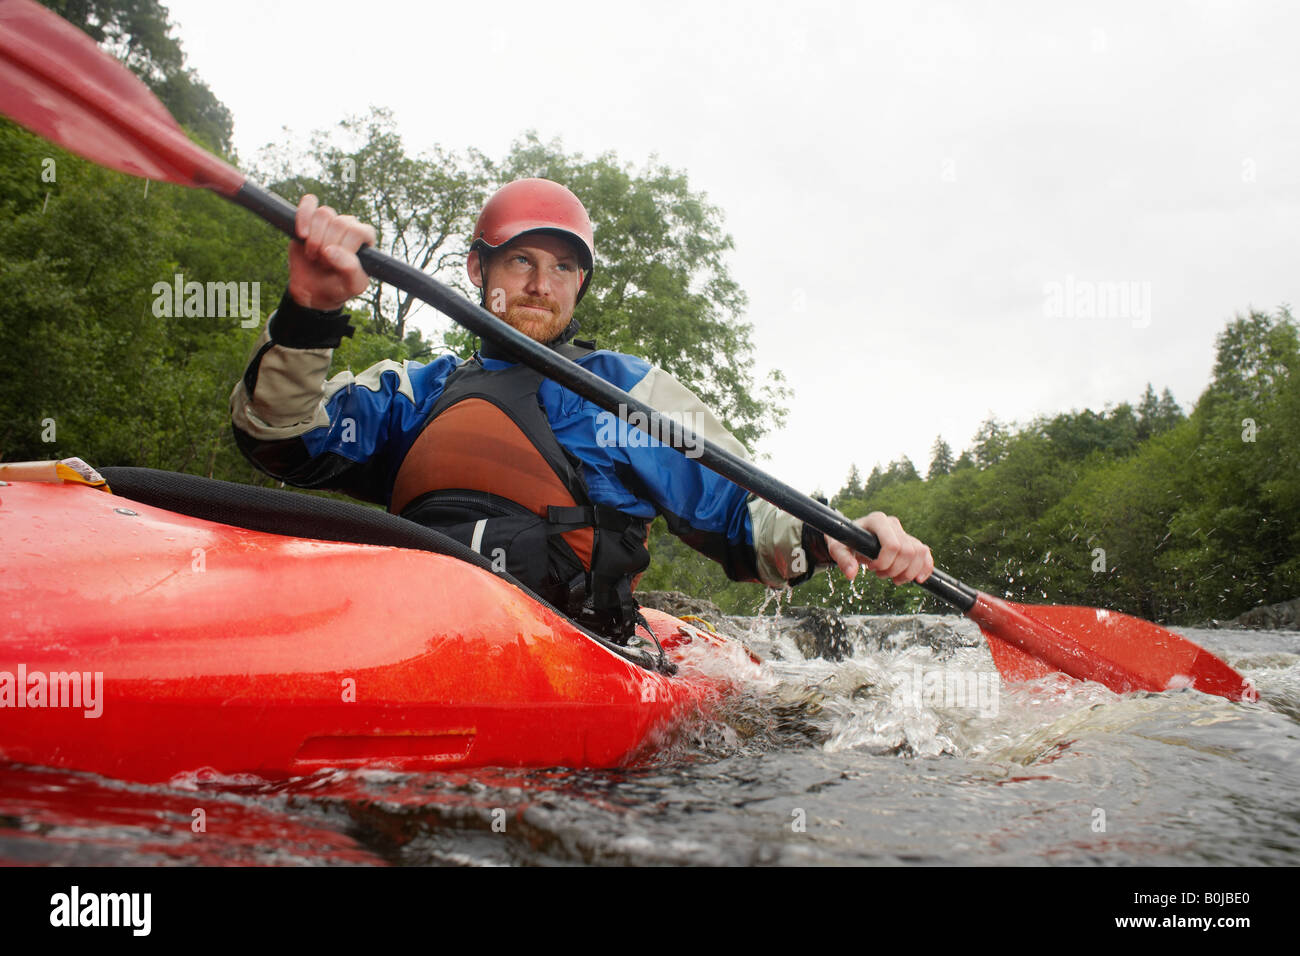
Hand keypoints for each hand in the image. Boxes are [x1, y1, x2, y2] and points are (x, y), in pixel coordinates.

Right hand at [287, 194, 375, 310]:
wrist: (313, 291)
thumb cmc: (338, 288)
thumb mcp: (352, 286)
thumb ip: (350, 269)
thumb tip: (330, 250)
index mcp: (365, 239)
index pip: (357, 231)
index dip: (342, 248)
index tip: (333, 264)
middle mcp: (349, 226)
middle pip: (339, 222)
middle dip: (327, 246)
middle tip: (322, 263)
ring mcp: (330, 221)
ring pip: (325, 213)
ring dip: (314, 237)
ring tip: (313, 254)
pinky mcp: (310, 218)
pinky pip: (309, 202)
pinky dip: (303, 216)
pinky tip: (301, 234)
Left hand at [824, 512, 932, 584]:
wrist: (852, 539)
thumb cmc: (845, 541)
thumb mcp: (838, 548)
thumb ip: (843, 560)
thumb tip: (851, 574)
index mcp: (877, 520)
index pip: (893, 544)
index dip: (885, 562)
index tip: (871, 567)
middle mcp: (893, 524)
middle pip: (907, 551)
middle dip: (894, 569)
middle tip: (879, 574)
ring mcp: (903, 532)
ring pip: (919, 553)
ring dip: (908, 572)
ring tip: (893, 578)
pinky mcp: (911, 542)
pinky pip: (926, 553)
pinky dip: (925, 568)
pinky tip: (918, 579)